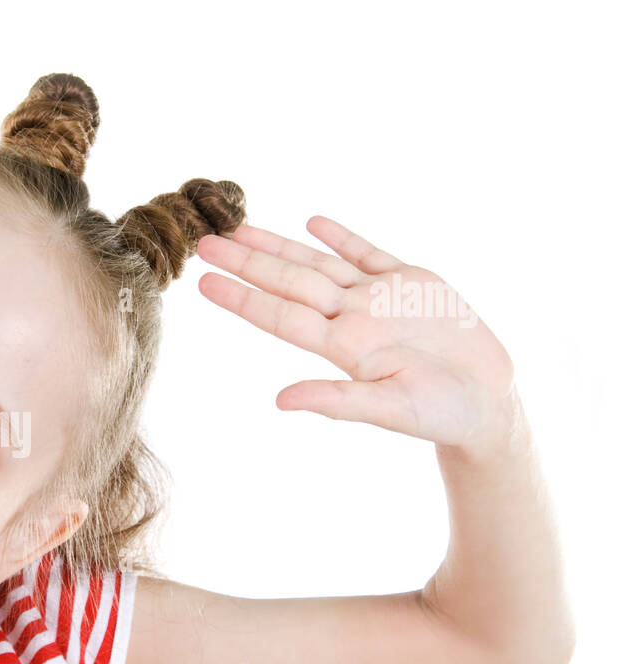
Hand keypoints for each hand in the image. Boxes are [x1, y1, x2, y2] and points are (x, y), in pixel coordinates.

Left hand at [195, 217, 518, 455]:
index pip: (280, 316)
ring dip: (279, 246)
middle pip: (290, 281)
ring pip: (320, 263)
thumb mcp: (391, 410)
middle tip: (204, 241)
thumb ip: (338, 401)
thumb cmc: (439, 414)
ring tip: (241, 228)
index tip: (203, 281)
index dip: (242, 297)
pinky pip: (369, 254)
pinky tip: (312, 223)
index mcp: (344, 345)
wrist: (487, 404)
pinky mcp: (413, 283)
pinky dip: (342, 238)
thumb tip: (281, 401)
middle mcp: (353, 317)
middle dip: (247, 261)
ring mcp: (380, 298)